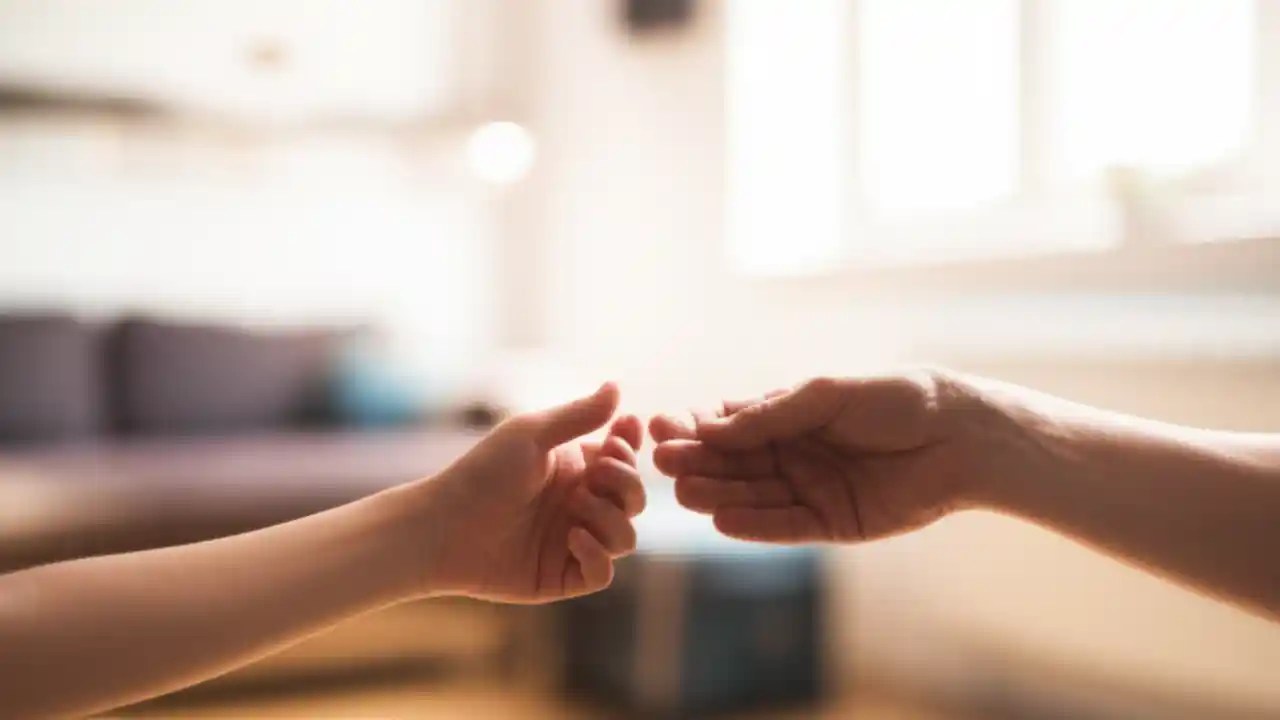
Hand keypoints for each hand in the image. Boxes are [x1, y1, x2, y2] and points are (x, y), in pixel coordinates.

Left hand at [415, 382, 645, 602]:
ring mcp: (573, 543)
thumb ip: (579, 414)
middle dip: (627, 484)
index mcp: (574, 470)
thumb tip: (617, 386)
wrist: (443, 527)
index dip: (630, 449)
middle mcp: (578, 506)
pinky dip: (597, 556)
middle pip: (634, 499)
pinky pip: (603, 573)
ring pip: (625, 537)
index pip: (623, 460)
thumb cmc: (482, 473)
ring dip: (612, 519)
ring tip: (578, 508)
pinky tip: (573, 538)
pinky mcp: (562, 577)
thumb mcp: (531, 435)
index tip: (624, 430)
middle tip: (598, 473)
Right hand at [651, 370, 988, 543]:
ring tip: (685, 492)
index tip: (662, 427)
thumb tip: (712, 427)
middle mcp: (792, 455)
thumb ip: (772, 414)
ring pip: (753, 495)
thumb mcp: (825, 395)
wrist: (959, 435)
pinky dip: (754, 525)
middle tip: (663, 462)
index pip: (729, 425)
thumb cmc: (896, 400)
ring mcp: (809, 490)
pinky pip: (785, 526)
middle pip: (733, 462)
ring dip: (717, 493)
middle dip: (698, 461)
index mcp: (787, 418)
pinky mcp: (831, 524)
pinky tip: (722, 520)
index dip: (696, 427)